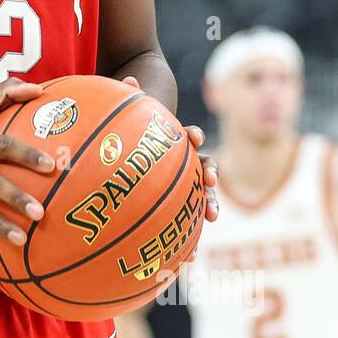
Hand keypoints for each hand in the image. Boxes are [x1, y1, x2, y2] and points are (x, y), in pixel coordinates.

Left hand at [120, 77, 218, 245]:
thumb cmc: (129, 133)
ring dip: (206, 207)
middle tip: (210, 182)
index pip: (190, 138)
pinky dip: (186, 238)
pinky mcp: (175, 207)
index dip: (193, 137)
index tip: (193, 138)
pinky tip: (185, 255)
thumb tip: (129, 81)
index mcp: (174, 144)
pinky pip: (183, 223)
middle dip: (210, 177)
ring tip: (209, 219)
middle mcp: (183, 165)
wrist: (131, 152)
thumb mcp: (128, 116)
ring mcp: (181, 187)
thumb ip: (129, 99)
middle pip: (203, 169)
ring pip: (198, 199)